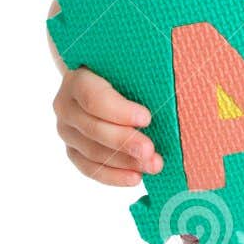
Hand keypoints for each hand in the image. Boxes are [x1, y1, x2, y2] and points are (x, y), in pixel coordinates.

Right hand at [53, 67, 161, 186]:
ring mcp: (68, 131)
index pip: (94, 98)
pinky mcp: (73, 149)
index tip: (147, 118)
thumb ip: (145, 74)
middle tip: (151, 152)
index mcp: (78, 80)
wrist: (99, 77)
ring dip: (124, 162)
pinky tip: (135, 178)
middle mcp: (66, 106)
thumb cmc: (123, 70)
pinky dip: (113, 176)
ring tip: (152, 166)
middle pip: (94, 129)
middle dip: (125, 142)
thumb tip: (177, 81)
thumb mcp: (129, 65)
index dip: (120, 111)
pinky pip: (90, 168)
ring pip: (93, 151)